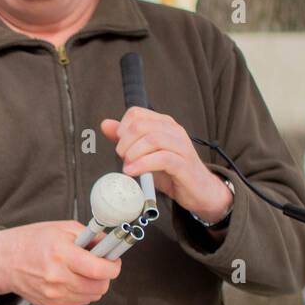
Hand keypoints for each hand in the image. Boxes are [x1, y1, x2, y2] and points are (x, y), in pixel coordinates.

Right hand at [0, 221, 120, 304]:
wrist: (4, 260)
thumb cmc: (31, 241)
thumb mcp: (62, 228)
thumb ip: (90, 236)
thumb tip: (109, 246)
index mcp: (62, 253)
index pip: (100, 270)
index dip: (113, 267)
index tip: (114, 261)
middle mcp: (58, 276)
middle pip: (99, 287)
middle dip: (105, 276)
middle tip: (98, 265)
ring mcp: (54, 293)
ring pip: (91, 297)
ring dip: (94, 285)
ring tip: (83, 272)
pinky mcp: (51, 303)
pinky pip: (78, 303)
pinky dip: (81, 293)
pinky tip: (72, 280)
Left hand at [101, 108, 232, 224]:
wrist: (198, 191)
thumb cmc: (171, 172)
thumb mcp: (144, 154)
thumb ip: (126, 139)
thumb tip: (105, 124)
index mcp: (163, 124)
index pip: (135, 114)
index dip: (121, 130)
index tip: (121, 147)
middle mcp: (173, 130)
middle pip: (140, 126)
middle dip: (124, 144)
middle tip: (123, 159)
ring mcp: (181, 146)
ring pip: (152, 139)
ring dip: (133, 154)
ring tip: (128, 167)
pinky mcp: (184, 164)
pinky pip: (162, 158)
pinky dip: (143, 165)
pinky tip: (134, 172)